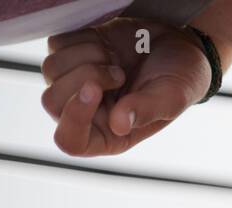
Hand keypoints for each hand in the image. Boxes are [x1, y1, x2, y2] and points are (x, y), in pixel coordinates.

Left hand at [40, 18, 211, 156]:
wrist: (179, 43)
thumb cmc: (179, 78)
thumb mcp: (172, 97)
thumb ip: (146, 110)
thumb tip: (119, 124)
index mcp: (110, 135)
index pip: (70, 141)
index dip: (74, 118)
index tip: (94, 90)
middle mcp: (87, 113)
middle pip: (52, 102)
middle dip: (84, 79)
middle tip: (119, 74)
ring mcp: (75, 83)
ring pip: (52, 70)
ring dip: (86, 58)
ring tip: (116, 61)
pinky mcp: (71, 55)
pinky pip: (56, 45)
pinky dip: (82, 40)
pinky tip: (108, 47)